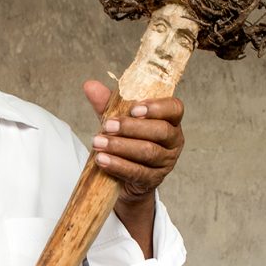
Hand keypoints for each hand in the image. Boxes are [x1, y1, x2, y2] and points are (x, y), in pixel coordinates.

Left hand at [83, 79, 184, 203]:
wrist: (123, 176)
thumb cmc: (125, 140)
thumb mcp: (117, 120)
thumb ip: (107, 103)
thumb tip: (90, 85)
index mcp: (170, 120)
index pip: (175, 108)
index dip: (157, 107)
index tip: (134, 109)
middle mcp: (173, 141)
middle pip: (160, 131)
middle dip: (131, 127)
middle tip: (107, 126)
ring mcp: (166, 162)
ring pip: (148, 152)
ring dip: (121, 146)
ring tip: (98, 142)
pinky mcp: (153, 180)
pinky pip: (138, 173)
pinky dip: (118, 165)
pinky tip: (102, 160)